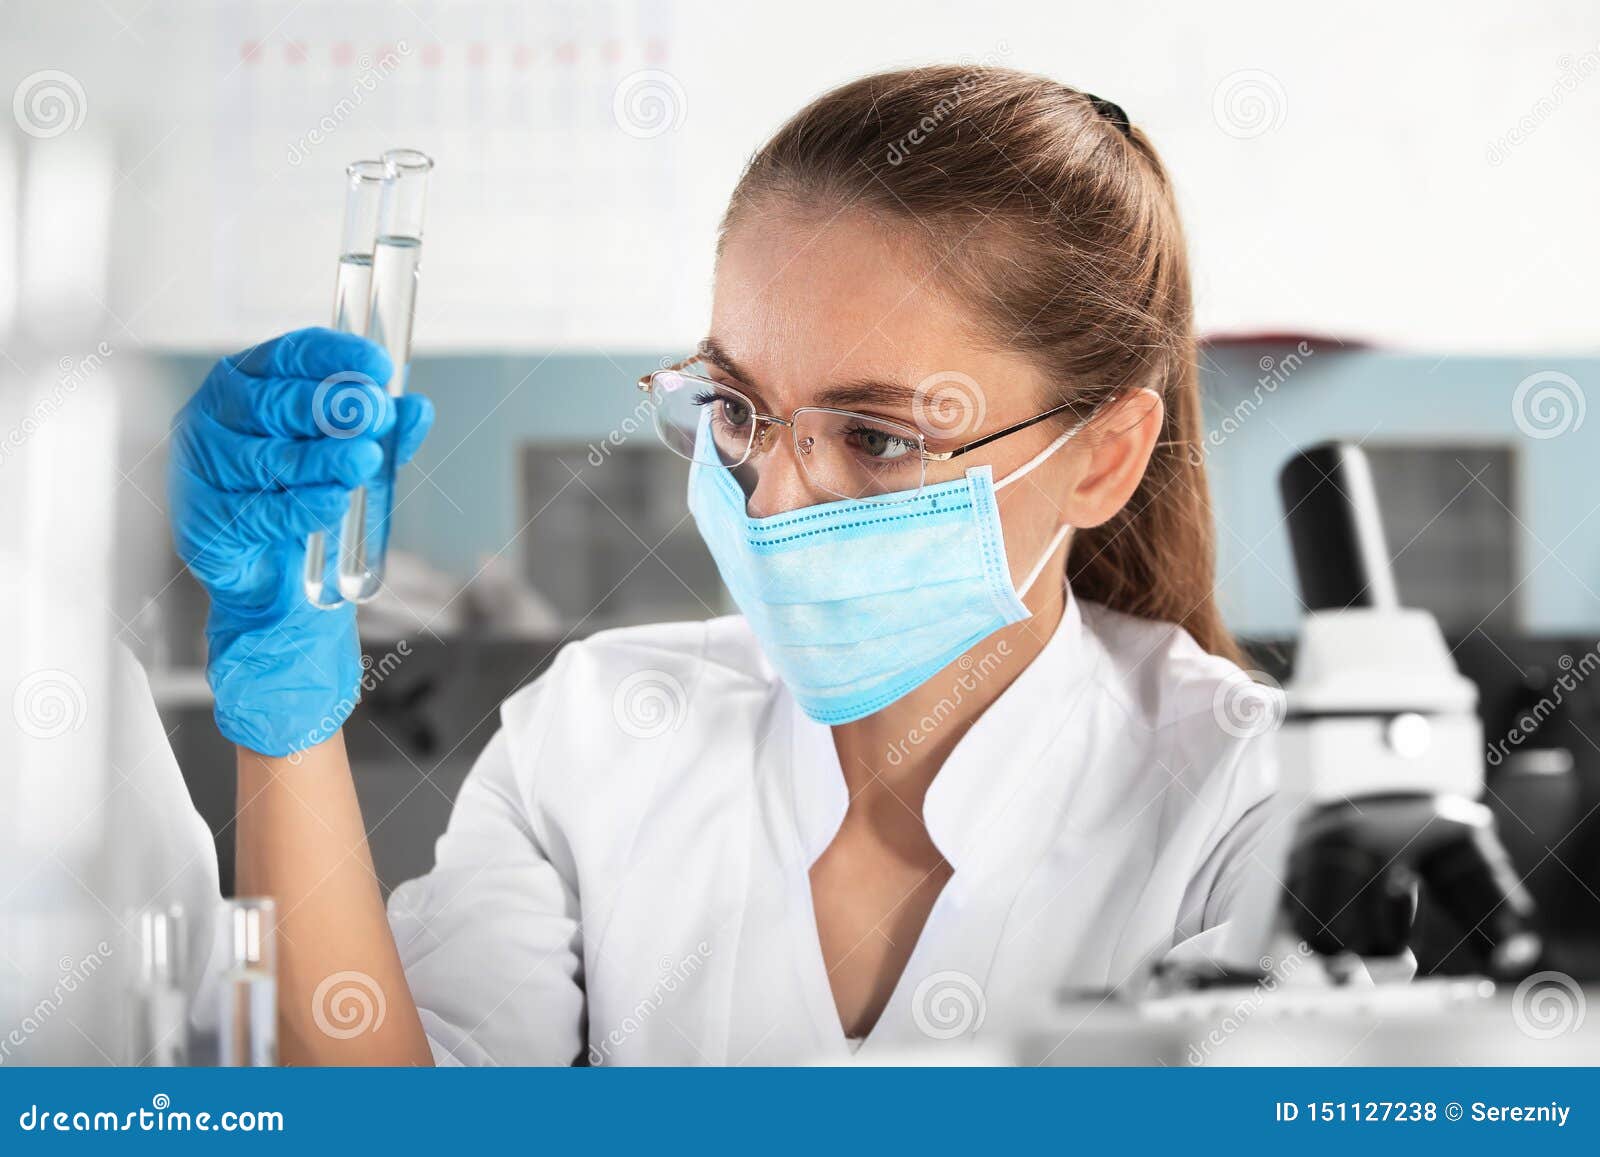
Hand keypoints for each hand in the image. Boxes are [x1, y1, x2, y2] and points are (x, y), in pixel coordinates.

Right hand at [168, 327, 433, 755]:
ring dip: (320, 459)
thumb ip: (383, 432)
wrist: (277, 579)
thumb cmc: (309, 498)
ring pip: (266, 457)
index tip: (379, 367)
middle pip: (275, 403)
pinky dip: (300, 506)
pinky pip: (257, 511)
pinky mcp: (203, 519)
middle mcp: (215, 415)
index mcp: (249, 382)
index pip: (289, 355)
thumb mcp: (354, 458)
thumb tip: (417, 408)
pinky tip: (332, 502)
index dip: (335, 356)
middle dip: (333, 408)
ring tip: (364, 461)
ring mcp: (200, 466)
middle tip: (377, 414)